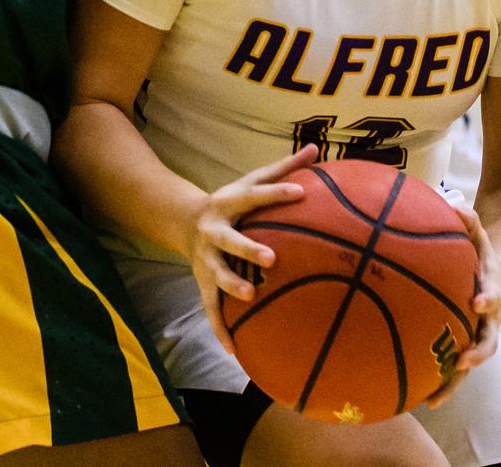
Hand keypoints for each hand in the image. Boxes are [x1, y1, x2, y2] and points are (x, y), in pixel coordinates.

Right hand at [189, 145, 318, 355]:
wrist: (185, 222)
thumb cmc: (232, 202)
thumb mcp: (251, 181)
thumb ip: (283, 169)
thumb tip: (315, 148)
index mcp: (229, 203)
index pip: (256, 196)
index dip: (277, 193)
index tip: (301, 192)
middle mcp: (214, 232)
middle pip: (230, 240)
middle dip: (248, 248)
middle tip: (272, 258)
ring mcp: (206, 260)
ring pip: (217, 276)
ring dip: (232, 286)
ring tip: (253, 296)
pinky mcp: (203, 283)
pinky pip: (211, 310)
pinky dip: (222, 331)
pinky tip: (236, 352)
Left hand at [424, 202, 500, 407]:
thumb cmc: (479, 250)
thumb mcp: (477, 232)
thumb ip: (468, 221)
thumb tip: (456, 206)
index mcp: (492, 289)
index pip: (495, 293)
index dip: (489, 298)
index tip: (477, 303)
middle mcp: (487, 318)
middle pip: (487, 342)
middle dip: (475, 355)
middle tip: (461, 363)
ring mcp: (476, 334)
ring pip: (466, 363)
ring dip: (452, 382)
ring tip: (432, 402)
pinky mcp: (461, 344)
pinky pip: (447, 364)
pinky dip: (432, 380)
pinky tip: (405, 394)